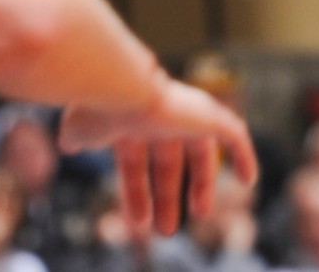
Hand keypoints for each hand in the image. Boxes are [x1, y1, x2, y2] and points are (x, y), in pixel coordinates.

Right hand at [59, 77, 258, 235]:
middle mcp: (158, 116)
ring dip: (201, 185)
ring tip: (200, 215)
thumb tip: (69, 144)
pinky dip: (244, 156)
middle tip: (167, 229)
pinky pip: (235, 136)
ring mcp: (185, 114)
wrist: (119, 87)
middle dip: (168, 194)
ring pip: (201, 152)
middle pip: (169, 161)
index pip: (136, 162)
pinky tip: (249, 180)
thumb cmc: (96, 109)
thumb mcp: (79, 129)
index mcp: (129, 121)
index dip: (137, 192)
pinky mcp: (209, 115)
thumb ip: (77, 137)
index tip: (140, 220)